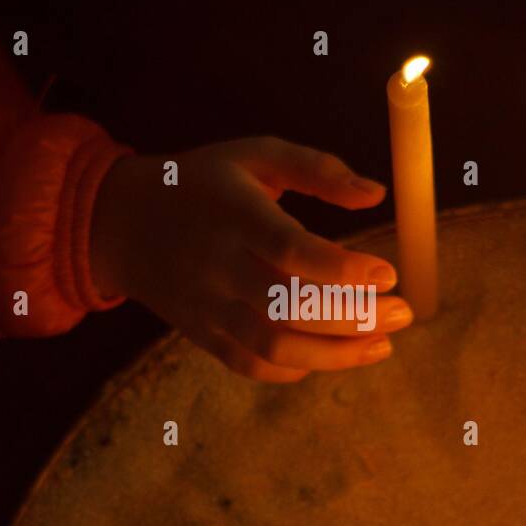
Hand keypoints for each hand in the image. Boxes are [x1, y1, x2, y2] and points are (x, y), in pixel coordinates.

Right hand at [90, 138, 412, 380]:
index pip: (290, 251)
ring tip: (383, 344)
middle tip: (404, 312)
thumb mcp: (255, 155)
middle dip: (355, 318)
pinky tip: (333, 354)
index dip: (343, 269)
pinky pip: (252, 365)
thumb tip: (378, 194)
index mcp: (233, 214)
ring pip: (275, 348)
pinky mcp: (202, 334)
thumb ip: (319, 170)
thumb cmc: (205, 183)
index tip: (388, 274)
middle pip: (289, 308)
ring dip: (337, 355)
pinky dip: (297, 369)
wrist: (120, 223)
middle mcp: (217, 265)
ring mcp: (207, 307)